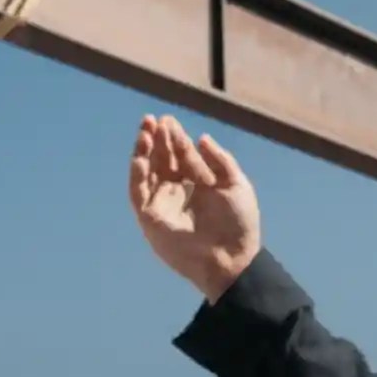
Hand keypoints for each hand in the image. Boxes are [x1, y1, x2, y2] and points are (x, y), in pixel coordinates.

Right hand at [128, 114, 260, 302]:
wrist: (230, 257)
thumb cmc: (238, 224)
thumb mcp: (236, 185)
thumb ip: (220, 161)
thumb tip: (201, 137)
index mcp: (198, 184)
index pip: (182, 156)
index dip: (175, 138)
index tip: (170, 120)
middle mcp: (178, 192)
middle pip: (163, 160)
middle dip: (158, 139)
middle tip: (154, 119)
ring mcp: (162, 204)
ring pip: (148, 172)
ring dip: (144, 151)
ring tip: (145, 130)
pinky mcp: (150, 218)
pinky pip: (138, 192)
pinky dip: (137, 174)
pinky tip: (140, 155)